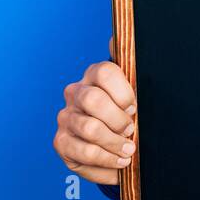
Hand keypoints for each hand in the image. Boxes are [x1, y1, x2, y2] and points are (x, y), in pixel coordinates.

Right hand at [52, 35, 136, 184]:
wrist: (119, 146)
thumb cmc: (128, 116)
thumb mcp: (137, 93)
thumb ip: (131, 68)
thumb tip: (117, 37)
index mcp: (94, 76)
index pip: (104, 72)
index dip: (123, 92)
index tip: (134, 108)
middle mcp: (76, 93)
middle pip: (94, 100)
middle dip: (118, 120)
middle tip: (131, 131)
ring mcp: (66, 117)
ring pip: (89, 129)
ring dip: (114, 144)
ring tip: (129, 151)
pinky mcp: (61, 142)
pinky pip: (83, 152)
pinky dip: (106, 161)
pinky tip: (120, 162)